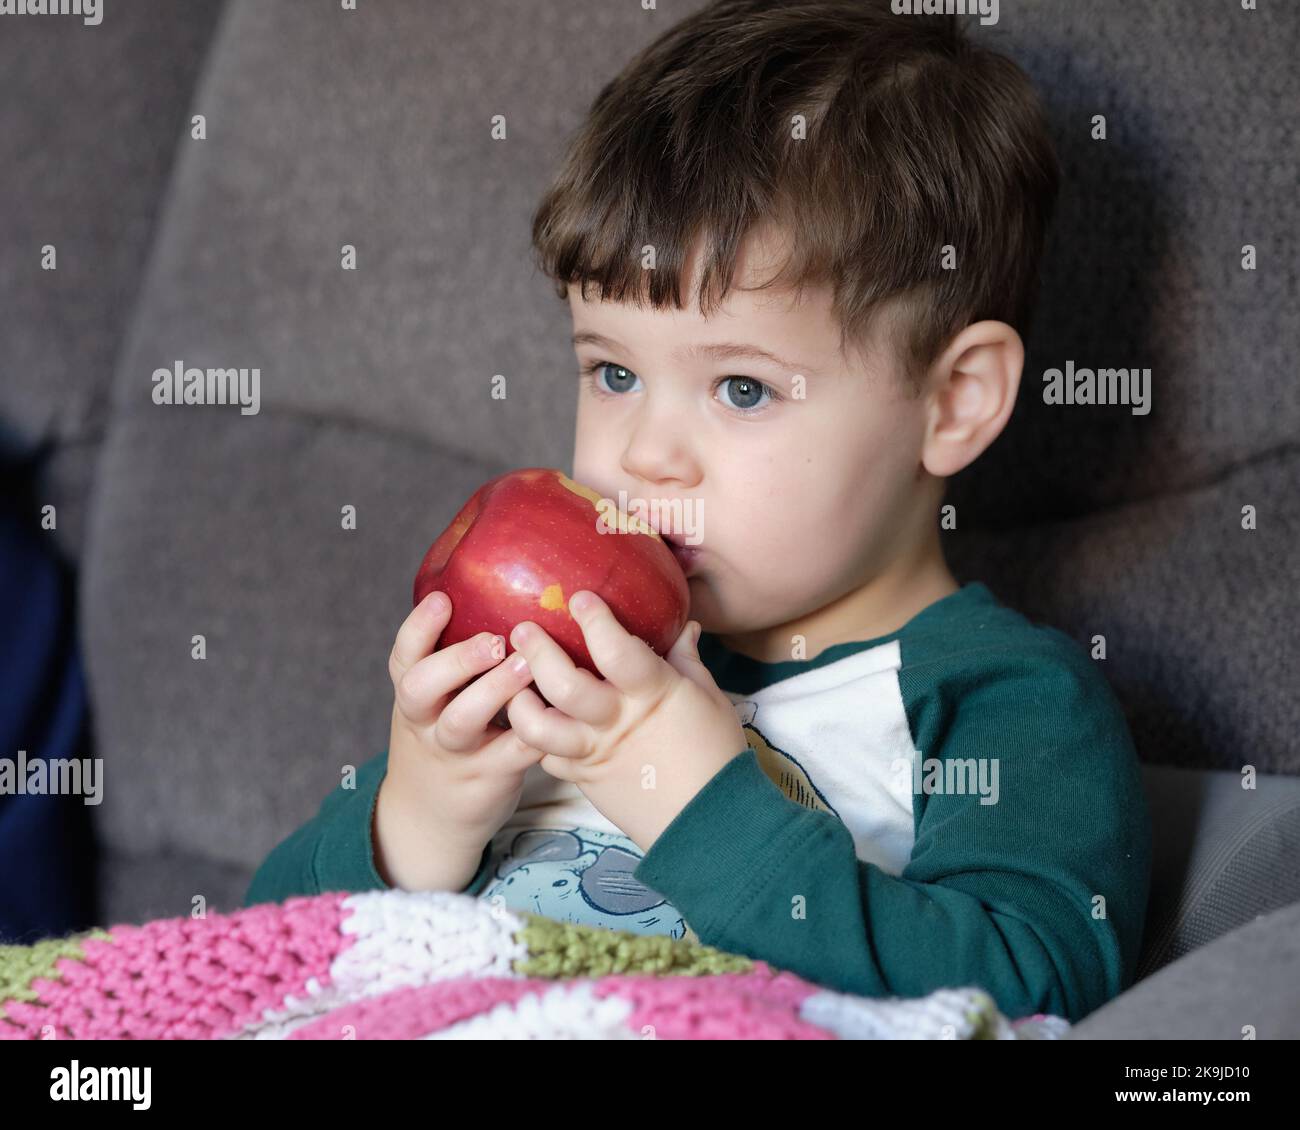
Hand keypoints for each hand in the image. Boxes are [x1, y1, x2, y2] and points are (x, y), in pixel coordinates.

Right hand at [377, 590, 541, 889]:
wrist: (430, 816)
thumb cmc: (445, 733)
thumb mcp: (434, 700)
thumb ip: (455, 657)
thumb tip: (500, 586)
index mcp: (413, 694)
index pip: (403, 656)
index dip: (418, 628)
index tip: (441, 599)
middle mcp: (425, 720)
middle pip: (420, 687)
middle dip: (455, 660)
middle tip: (493, 640)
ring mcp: (454, 752)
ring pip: (462, 722)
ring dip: (493, 692)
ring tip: (527, 667)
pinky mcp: (487, 778)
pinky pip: (510, 754)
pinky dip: (533, 731)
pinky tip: (558, 709)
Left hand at [504, 590, 746, 852]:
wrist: (708, 826)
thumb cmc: (715, 756)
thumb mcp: (709, 699)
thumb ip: (687, 660)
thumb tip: (683, 627)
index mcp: (652, 695)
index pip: (617, 650)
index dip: (596, 622)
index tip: (580, 599)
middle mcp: (615, 722)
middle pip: (564, 684)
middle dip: (537, 651)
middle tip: (522, 629)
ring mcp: (593, 753)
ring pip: (539, 728)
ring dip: (518, 700)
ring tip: (512, 680)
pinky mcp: (583, 778)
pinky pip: (546, 757)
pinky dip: (535, 738)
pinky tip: (532, 719)